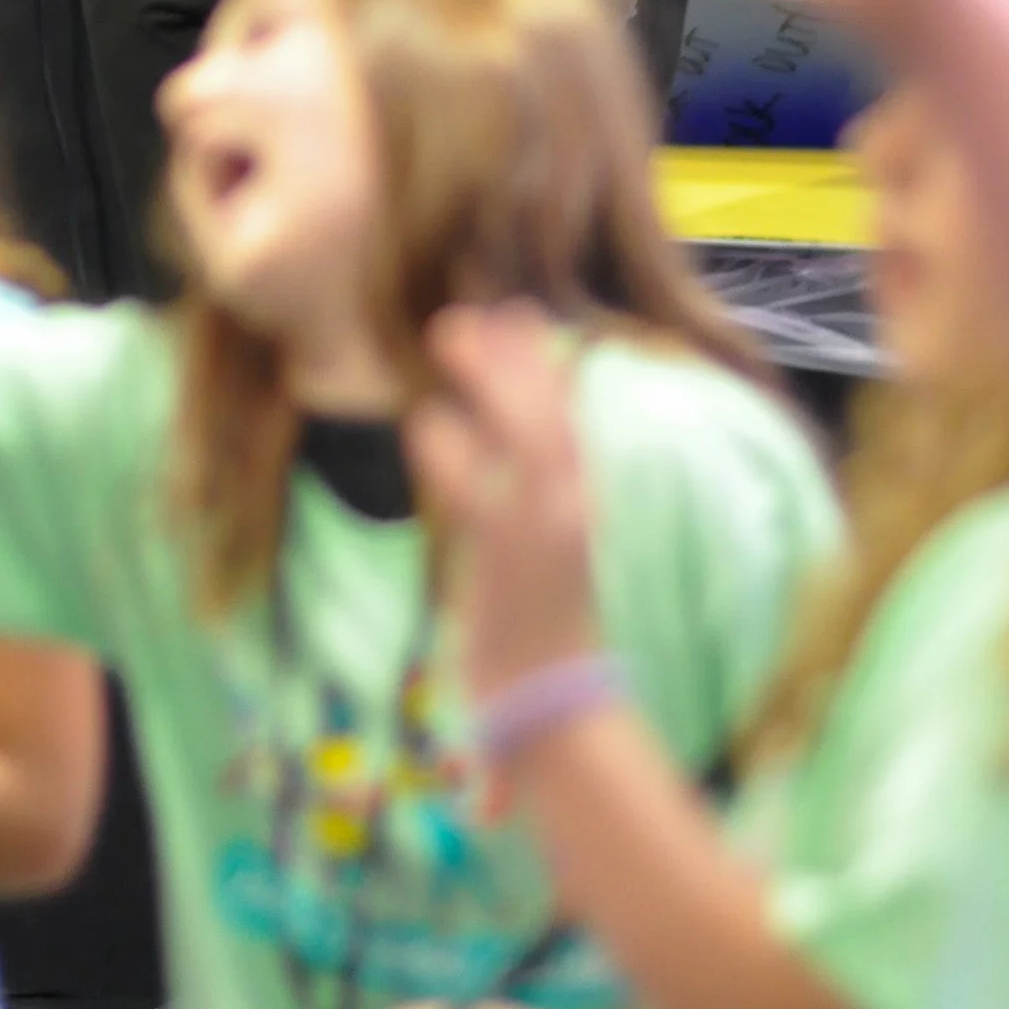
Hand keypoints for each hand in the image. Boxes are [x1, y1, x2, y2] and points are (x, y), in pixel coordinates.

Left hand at [409, 309, 601, 700]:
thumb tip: (523, 421)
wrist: (550, 697)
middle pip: (552, 412)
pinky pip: (476, 492)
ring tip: (451, 334)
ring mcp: (541, 531)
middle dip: (515, 357)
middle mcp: (570, 506)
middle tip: (475, 311)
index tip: (516, 313)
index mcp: (582, 500)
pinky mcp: (503, 559)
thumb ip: (537, 481)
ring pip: (526, 437)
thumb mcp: (548, 539)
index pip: (569, 414)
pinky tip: (425, 421)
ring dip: (489, 381)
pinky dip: (450, 451)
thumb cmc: (540, 619)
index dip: (542, 362)